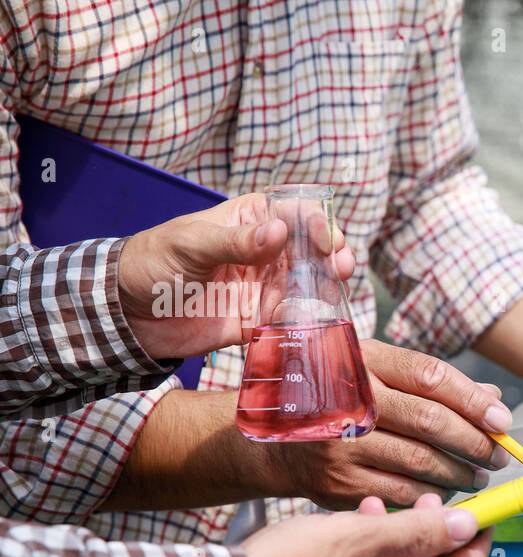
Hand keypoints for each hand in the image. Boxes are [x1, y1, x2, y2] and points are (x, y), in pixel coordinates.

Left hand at [116, 192, 356, 360]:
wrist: (125, 313)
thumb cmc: (151, 262)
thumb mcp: (192, 244)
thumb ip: (237, 242)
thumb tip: (280, 232)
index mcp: (248, 221)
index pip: (293, 214)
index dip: (317, 223)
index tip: (327, 239)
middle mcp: (263, 254)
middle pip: (309, 252)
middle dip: (331, 258)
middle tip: (343, 267)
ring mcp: (262, 287)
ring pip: (307, 287)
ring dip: (325, 290)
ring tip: (335, 294)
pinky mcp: (257, 320)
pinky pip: (289, 321)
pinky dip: (304, 322)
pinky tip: (314, 322)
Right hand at [259, 340, 513, 508]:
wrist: (275, 438)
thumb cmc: (340, 398)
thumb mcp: (376, 371)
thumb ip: (431, 382)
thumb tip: (492, 398)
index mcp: (361, 362)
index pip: (430, 377)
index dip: (474, 400)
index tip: (503, 420)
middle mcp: (348, 401)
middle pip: (431, 423)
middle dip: (476, 443)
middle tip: (498, 454)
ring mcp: (340, 445)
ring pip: (421, 463)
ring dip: (461, 473)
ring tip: (478, 474)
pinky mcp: (340, 484)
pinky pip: (403, 492)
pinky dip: (433, 495)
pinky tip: (446, 492)